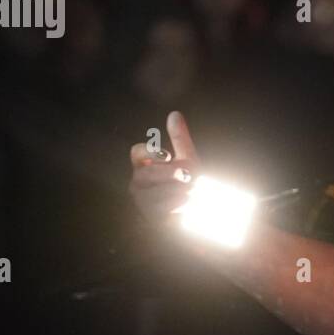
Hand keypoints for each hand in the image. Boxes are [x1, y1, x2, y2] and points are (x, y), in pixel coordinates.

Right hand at [129, 110, 198, 227]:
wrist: (196, 211)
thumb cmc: (186, 182)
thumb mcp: (187, 159)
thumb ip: (179, 138)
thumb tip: (175, 114)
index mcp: (144, 165)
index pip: (137, 152)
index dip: (150, 152)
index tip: (168, 155)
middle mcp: (138, 183)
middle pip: (146, 174)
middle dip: (169, 174)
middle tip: (188, 175)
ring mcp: (143, 202)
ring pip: (155, 195)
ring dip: (178, 192)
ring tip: (193, 192)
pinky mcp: (152, 219)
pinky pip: (163, 212)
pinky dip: (179, 208)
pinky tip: (189, 206)